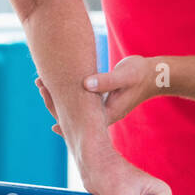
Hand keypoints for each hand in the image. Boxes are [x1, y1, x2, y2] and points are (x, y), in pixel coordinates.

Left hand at [34, 54, 161, 134]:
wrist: (156, 76)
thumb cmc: (141, 74)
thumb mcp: (124, 76)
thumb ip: (106, 81)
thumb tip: (85, 84)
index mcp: (107, 114)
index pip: (78, 120)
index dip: (60, 112)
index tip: (45, 100)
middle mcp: (103, 115)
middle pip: (73, 116)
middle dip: (54, 102)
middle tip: (39, 83)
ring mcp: (103, 109)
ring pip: (75, 109)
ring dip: (59, 97)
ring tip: (42, 82)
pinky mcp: (103, 101)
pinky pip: (81, 101)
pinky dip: (69, 94)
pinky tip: (59, 85)